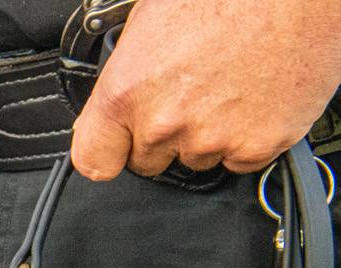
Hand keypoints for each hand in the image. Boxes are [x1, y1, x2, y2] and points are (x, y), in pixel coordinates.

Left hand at [72, 0, 340, 178]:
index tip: (116, 148)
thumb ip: (128, 71)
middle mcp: (164, 123)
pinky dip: (247, 139)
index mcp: (126, 91)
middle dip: (164, 136)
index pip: (93, 159)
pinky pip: (239, 161)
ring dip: (206, 135)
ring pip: (195, 160)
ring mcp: (212, 139)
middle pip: (148, 161)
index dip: (107, 153)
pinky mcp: (258, 146)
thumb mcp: (152, 21)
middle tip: (191, 94)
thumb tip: (116, 97)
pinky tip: (254, 100)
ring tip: (228, 87)